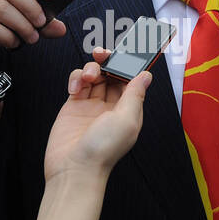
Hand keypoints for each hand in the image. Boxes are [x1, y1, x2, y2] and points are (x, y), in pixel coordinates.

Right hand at [43, 49, 150, 182]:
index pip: (132, 80)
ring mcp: (91, 105)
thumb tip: (146, 76)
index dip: (130, 65)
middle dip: (109, 61)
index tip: (128, 51)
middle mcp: (111, 106)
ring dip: (92, 68)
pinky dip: (77, 78)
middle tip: (103, 54)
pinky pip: (77, 82)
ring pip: (95, 75)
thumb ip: (135, 94)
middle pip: (112, 74)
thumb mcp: (127, 119)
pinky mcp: (73, 106)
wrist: (73, 168)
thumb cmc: (102, 151)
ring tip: (89, 77)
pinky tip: (76, 87)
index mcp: (129, 110)